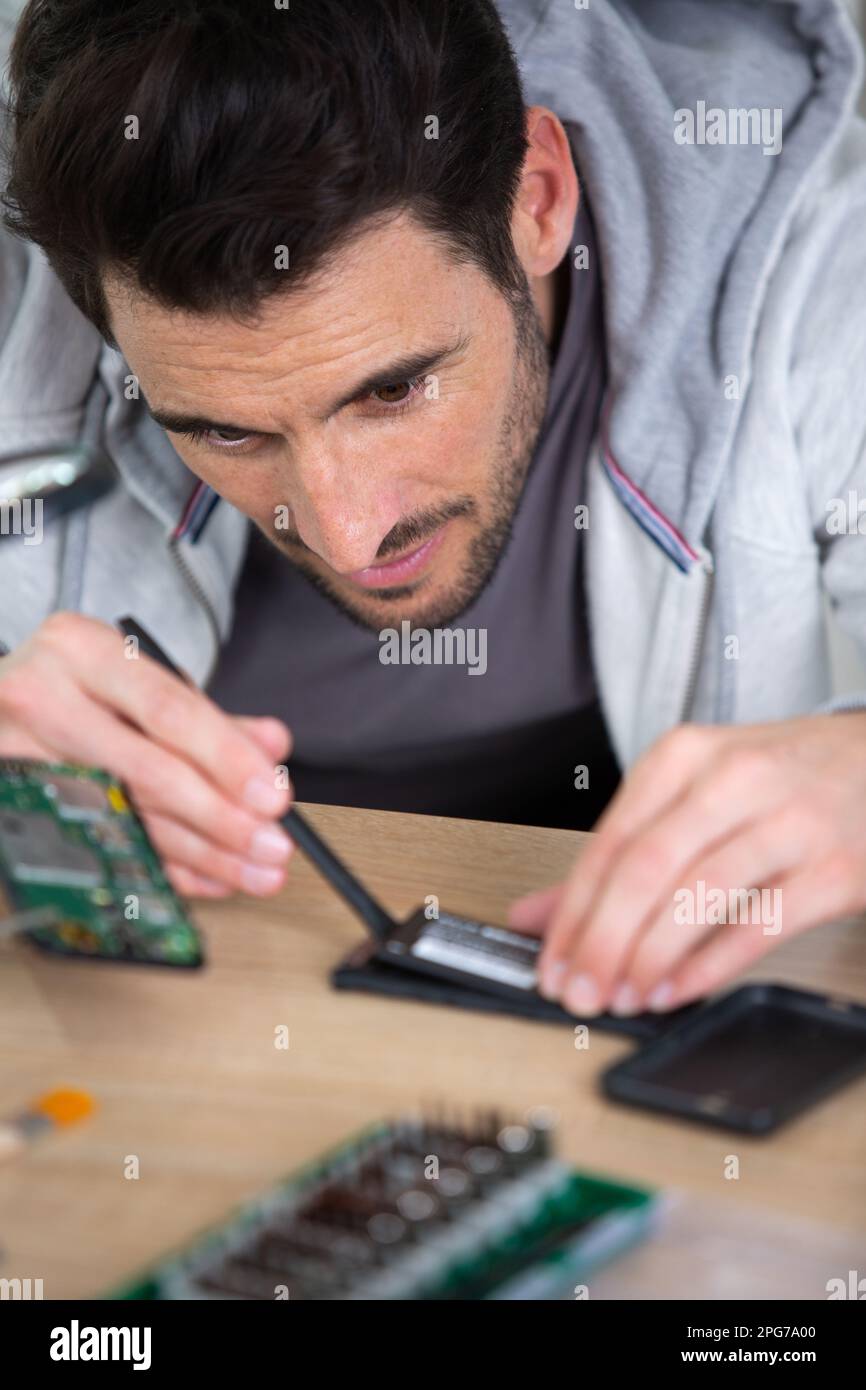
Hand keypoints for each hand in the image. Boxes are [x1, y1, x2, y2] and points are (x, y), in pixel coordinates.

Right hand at [0, 612, 293, 898]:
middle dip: (222, 818)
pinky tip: (207, 877)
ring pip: (129, 818)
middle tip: (272, 844)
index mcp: (81, 649)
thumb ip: (205, 714)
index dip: (227, 758)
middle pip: (149, 771)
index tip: (273, 794)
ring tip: (254, 870)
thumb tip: (271, 747)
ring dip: (203, 854)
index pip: (168, 710)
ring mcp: (21, 756)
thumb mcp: (131, 676)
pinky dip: (164, 868)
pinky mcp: (17, 803)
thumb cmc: (69, 684)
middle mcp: (45, 698)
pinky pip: (105, 846)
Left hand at [508, 714, 865, 1015]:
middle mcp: (733, 780)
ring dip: (649, 959)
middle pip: (644, 869)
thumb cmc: (781, 779)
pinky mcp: (834, 868)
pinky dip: (708, 967)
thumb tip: (535, 916)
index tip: (550, 963)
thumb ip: (616, 854)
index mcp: (684, 756)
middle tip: (580, 991)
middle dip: (601, 942)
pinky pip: (758, 926)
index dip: (572, 913)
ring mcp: (788, 822)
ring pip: (697, 897)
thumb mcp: (693, 792)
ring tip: (624, 996)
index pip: (609, 842)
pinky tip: (676, 991)